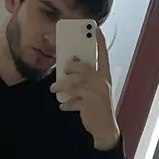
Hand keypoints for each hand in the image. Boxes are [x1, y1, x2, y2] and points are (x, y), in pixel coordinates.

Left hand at [51, 28, 119, 150]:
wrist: (106, 128)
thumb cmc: (99, 107)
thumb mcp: (98, 90)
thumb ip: (88, 79)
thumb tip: (71, 68)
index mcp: (105, 76)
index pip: (103, 56)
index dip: (100, 42)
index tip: (96, 30)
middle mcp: (101, 83)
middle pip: (84, 68)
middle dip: (71, 66)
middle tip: (64, 68)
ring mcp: (95, 94)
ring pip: (73, 84)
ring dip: (60, 85)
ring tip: (53, 87)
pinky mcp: (88, 105)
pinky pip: (71, 101)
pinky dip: (65, 104)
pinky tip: (62, 105)